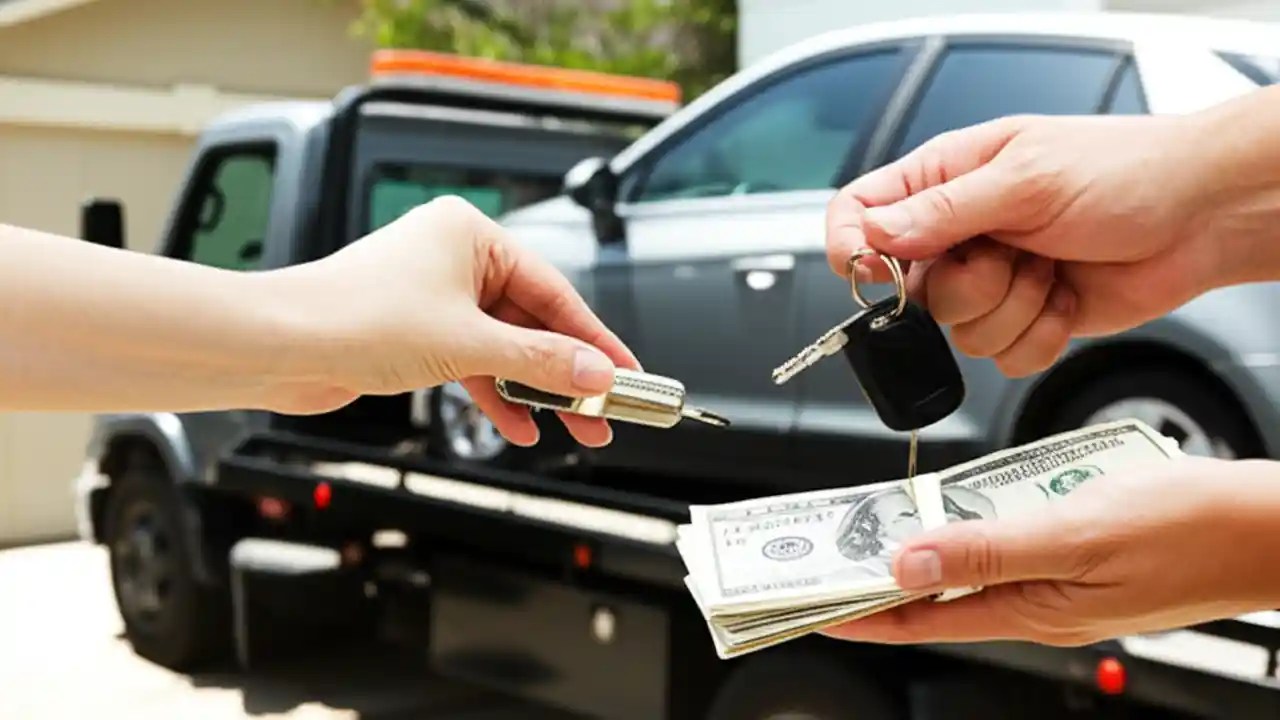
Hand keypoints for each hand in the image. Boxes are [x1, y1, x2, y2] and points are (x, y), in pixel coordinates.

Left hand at [276, 195, 638, 447]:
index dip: (594, 339)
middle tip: (604, 410)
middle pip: (532, 321)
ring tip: (571, 426)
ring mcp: (434, 298)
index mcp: (470, 235)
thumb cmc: (352, 317)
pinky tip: (518, 423)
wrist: (277, 346)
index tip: (626, 372)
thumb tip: (595, 374)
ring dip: (535, 388)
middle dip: (567, 372)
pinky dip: (495, 392)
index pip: (553, 291)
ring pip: (504, 346)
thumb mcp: (466, 344)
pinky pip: (472, 362)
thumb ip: (538, 361)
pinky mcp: (416, 334)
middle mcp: (454, 260)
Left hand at [821, 457, 1279, 645]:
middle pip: (940, 599)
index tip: (813, 604)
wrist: (1270, 527)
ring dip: (923, 558)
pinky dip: (972, 538)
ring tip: (877, 535)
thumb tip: (907, 565)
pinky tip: (961, 515)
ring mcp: (1064, 586)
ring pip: (972, 575)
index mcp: (1034, 609)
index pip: (923, 620)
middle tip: (831, 560)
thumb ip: (988, 550)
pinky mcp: (1084, 561)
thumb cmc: (1192, 529)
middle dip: (881, 584)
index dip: (864, 613)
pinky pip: (1009, 554)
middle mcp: (1043, 605)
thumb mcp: (1077, 533)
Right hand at [825, 111, 1247, 376]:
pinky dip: (1036, 336)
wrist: (1197, 219)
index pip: (861, 212)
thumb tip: (875, 233)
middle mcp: (961, 234)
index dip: (851, 245)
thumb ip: (941, 211)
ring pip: (955, 331)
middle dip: (966, 285)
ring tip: (1049, 270)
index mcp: (946, 180)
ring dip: (1011, 309)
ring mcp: (991, 280)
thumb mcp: (1024, 179)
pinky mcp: (1022, 320)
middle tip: (1009, 253)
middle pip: (909, 289)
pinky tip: (1064, 298)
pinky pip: (998, 356)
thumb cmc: (1125, 173)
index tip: (870, 270)